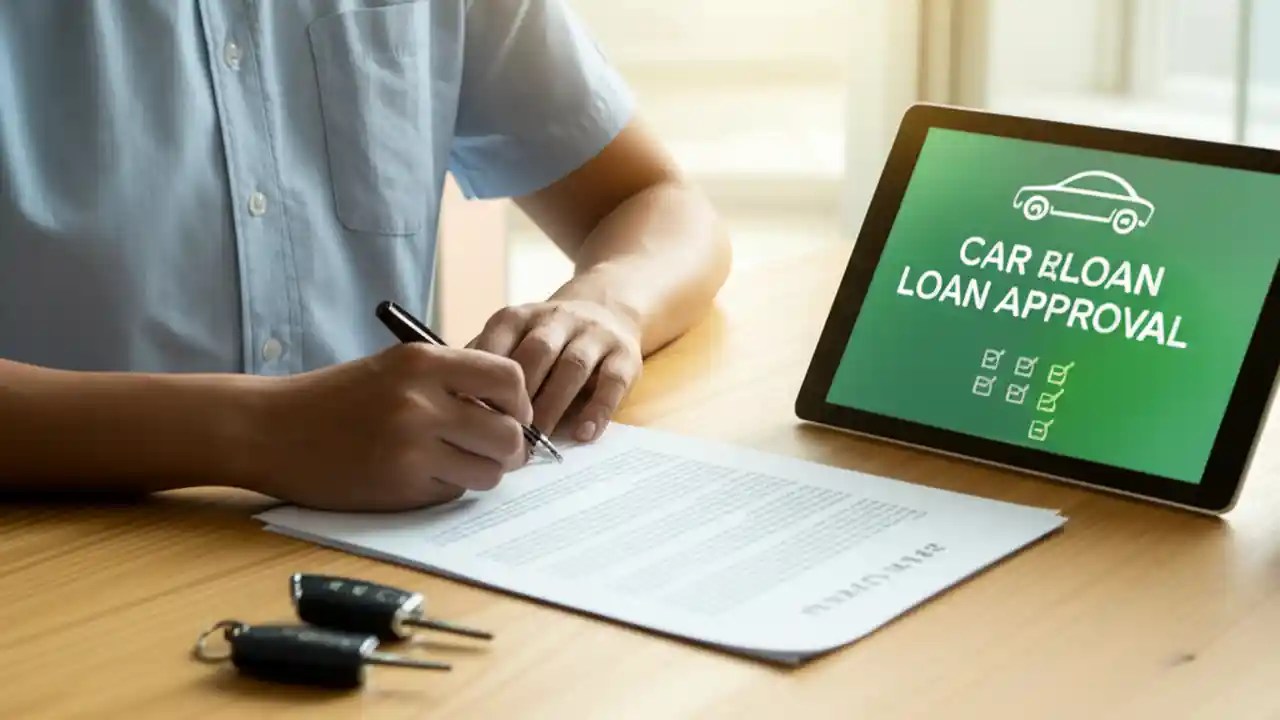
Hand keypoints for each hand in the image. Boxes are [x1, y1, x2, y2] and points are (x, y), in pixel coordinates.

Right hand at [254, 344, 532, 510]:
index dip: (520, 402)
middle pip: (508, 434)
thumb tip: (513, 412)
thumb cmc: (336, 398)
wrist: (270, 429)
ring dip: (481, 473)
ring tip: (454, 463)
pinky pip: (452, 493)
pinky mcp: (400, 487)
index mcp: (422, 362)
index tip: (512, 414)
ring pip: (488, 472)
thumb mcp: (395, 369)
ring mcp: (411, 448)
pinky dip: (446, 488)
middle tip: (496, 451)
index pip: (508, 378)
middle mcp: (421, 402)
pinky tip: (417, 475)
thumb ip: (451, 382)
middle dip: (510, 449)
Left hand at [470, 300, 641, 441]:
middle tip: (504, 438)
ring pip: (572, 365)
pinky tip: (583, 434)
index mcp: (520, 317)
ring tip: (538, 442)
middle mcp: (557, 318)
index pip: (499, 342)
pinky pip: (612, 381)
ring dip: (554, 405)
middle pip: (537, 353)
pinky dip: (598, 409)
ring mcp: (594, 334)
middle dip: (520, 397)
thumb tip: (453, 402)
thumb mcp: (512, 337)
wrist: (608, 305)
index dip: (487, 381)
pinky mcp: (624, 354)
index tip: (475, 418)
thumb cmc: (546, 338)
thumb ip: (485, 363)